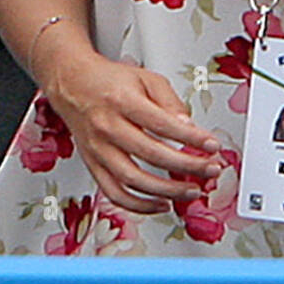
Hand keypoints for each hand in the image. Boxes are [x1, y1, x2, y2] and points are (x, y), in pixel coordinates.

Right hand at [43, 50, 220, 214]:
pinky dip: (139, 205)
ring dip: (166, 190)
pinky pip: (114, 193)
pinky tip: (161, 204)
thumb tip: (188, 126)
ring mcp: (98, 149)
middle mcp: (108, 127)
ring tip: (191, 191)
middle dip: (186, 165)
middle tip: (210, 169)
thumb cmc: (110, 81)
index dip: (190, 137)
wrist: (72, 84)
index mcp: (123, 101)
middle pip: (151, 153)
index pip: (162, 124)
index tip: (211, 145)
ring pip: (133, 179)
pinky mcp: (92, 165)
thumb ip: (169, 101)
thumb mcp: (145, 78)